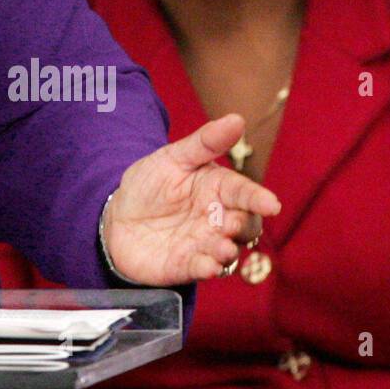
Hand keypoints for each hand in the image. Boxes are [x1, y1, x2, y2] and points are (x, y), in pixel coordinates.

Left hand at [102, 114, 281, 284]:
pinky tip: (208, 265)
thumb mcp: (173, 158)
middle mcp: (218, 220)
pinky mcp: (188, 266)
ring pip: (228, 251)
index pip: (245, 193)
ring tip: (223, 247)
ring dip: (228, 251)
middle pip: (245, 226)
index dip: (259, 199)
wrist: (117, 217)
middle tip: (233, 223)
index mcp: (219, 190)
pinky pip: (203, 269)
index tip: (271, 204)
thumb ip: (204, 143)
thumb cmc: (150, 184)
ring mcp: (205, 245)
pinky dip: (208, 268)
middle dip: (245, 226)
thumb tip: (237, 119)